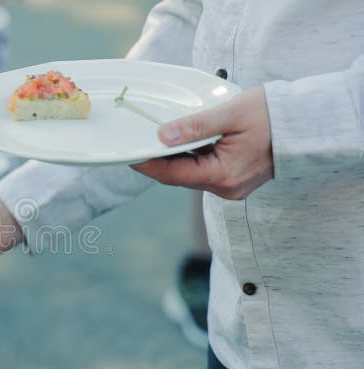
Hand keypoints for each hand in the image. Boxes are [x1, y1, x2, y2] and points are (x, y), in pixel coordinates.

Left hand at [130, 87, 272, 199]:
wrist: (307, 123)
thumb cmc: (274, 115)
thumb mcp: (230, 114)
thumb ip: (194, 126)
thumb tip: (162, 135)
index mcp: (223, 175)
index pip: (172, 174)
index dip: (147, 164)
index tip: (128, 154)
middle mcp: (226, 187)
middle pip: (179, 176)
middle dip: (158, 159)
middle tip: (139, 141)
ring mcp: (231, 186)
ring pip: (191, 173)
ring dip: (175, 157)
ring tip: (159, 138)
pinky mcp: (235, 179)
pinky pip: (205, 170)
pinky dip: (192, 156)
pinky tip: (184, 141)